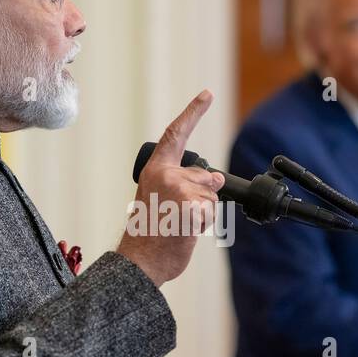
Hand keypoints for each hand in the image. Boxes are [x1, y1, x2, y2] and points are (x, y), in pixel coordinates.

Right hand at [116, 90, 223, 286]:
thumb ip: (186, 184)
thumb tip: (217, 178)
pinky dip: (204, 224)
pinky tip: (184, 232)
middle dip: (203, 196)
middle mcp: (166, 175)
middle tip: (177, 216)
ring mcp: (178, 190)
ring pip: (212, 197)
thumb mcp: (164, 199)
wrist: (140, 261)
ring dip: (204, 213)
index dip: (193, 113)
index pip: (176, 134)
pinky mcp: (191, 207)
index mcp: (155, 169)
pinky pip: (212, 213)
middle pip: (206, 177)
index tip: (207, 95)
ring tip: (179, 224)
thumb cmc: (150, 233)